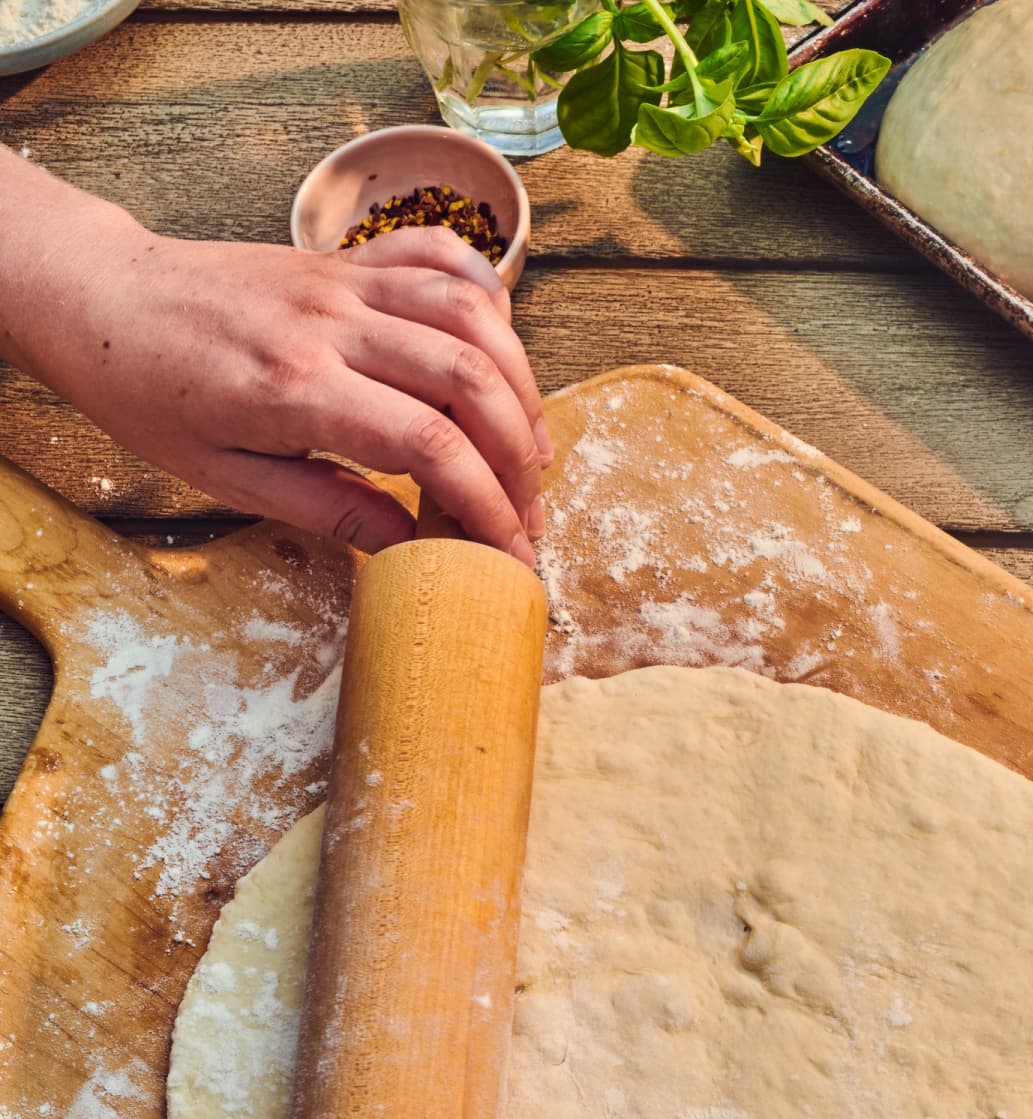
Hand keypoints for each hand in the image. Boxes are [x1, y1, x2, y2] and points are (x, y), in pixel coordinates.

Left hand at [1, 154, 549, 561]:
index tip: (510, 550)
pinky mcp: (347, 259)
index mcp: (296, 388)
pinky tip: (500, 350)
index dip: (486, 503)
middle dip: (520, 454)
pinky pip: (439, 256)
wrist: (105, 300)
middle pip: (468, 378)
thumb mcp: (228, 480)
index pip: (428, 443)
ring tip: (531, 447)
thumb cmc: (154, 394)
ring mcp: (344, 280)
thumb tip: (412, 545)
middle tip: (529, 511)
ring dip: (522, 385)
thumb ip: (329, 508)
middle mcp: (331, 323)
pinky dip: (489, 298)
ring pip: (472, 315)